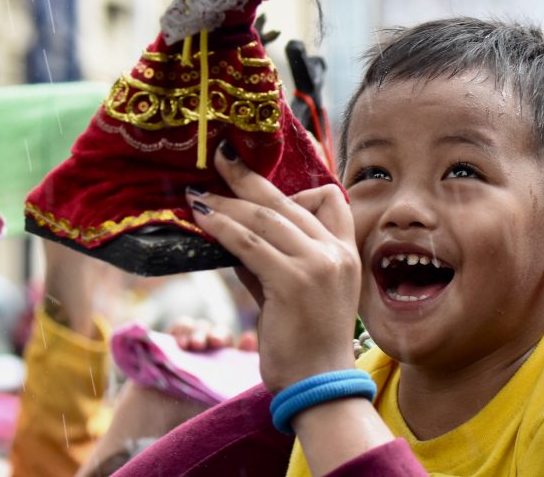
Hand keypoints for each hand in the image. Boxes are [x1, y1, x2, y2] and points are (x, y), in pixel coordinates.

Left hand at [185, 143, 359, 392]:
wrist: (317, 386)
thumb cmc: (304, 345)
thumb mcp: (290, 291)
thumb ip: (269, 260)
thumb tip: (231, 233)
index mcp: (345, 251)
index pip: (328, 198)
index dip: (294, 181)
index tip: (258, 177)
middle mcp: (336, 252)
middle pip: (287, 200)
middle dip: (248, 177)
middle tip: (220, 156)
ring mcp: (318, 265)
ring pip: (264, 218)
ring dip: (226, 203)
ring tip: (198, 195)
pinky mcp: (294, 281)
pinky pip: (249, 244)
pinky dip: (222, 228)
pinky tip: (202, 219)